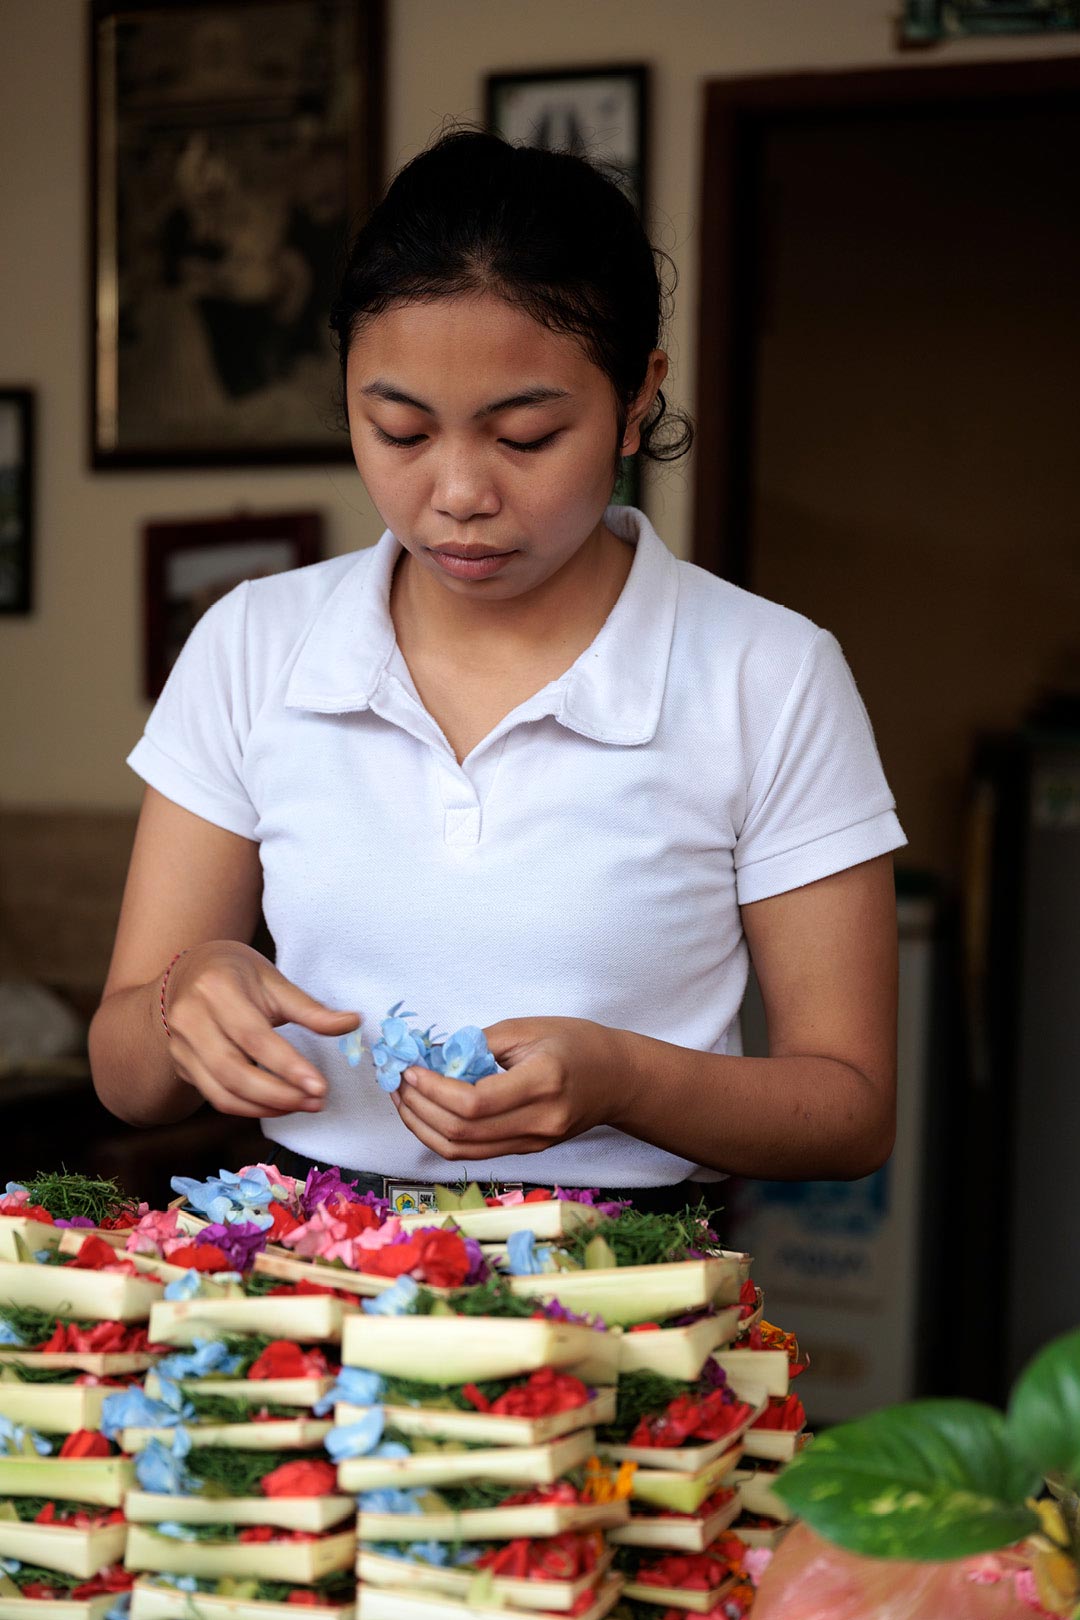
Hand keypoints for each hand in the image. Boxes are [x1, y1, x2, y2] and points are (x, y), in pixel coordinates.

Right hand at [162, 941, 357, 1119]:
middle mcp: (191, 1018)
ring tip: (304, 1105)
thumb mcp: (274, 981)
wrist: (188, 973)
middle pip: (233, 1071)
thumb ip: (311, 1008)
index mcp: (217, 989)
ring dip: (266, 1107)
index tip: (320, 1086)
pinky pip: (216, 1098)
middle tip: (316, 1101)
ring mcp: (180, 1045)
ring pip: (222, 1092)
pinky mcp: (181, 1066)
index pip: (254, 1036)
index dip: (288, 1066)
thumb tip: (354, 1023)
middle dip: (279, 1095)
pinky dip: (249, 1108)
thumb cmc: (237, 973)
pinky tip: (278, 1105)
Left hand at [391, 1017, 627, 1160]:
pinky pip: (473, 1151)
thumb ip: (477, 1045)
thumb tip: (429, 1057)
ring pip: (462, 1151)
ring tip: (403, 1099)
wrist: (617, 1079)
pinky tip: (426, 1112)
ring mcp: (534, 1143)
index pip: (474, 1103)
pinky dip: (442, 1134)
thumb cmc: (576, 1043)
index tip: (409, 1069)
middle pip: (462, 1132)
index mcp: (543, 1083)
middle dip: (418, 1108)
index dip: (432, 1089)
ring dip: (423, 1126)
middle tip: (397, 1082)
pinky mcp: (527, 1150)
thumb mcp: (527, 1028)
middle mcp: (539, 1122)